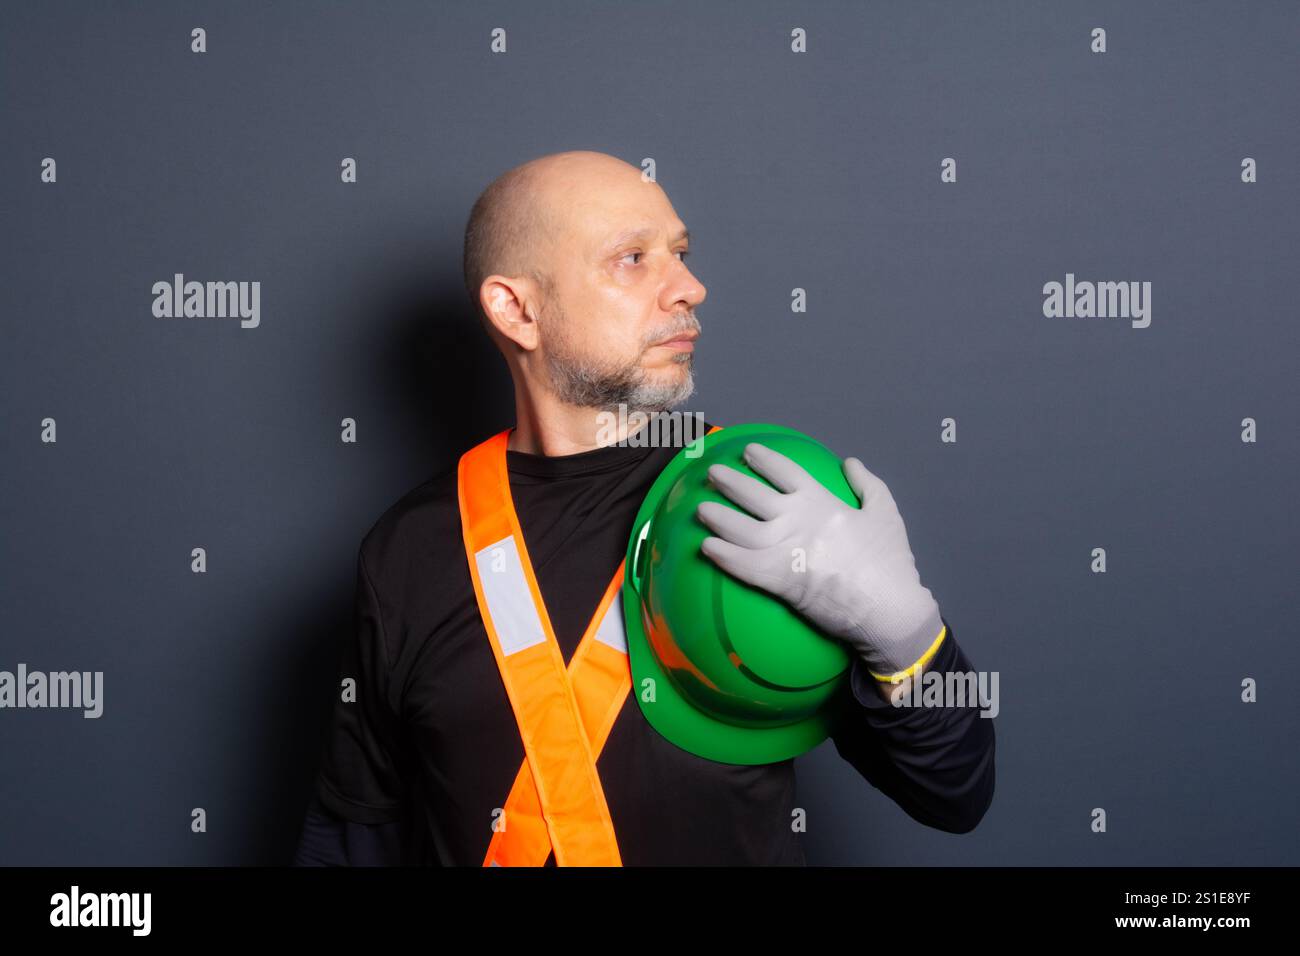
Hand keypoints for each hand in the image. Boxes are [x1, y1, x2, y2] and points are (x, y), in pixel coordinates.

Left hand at [696, 442, 945, 680]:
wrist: (887, 606)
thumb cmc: (889, 560)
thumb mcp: (886, 512)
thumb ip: (867, 483)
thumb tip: (850, 462)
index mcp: (821, 501)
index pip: (785, 471)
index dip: (764, 459)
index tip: (748, 451)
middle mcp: (797, 519)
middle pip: (753, 495)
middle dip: (730, 482)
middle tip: (712, 474)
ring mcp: (784, 549)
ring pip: (740, 528)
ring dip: (718, 517)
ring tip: (701, 509)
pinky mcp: (777, 580)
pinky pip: (742, 565)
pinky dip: (722, 555)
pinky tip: (706, 547)